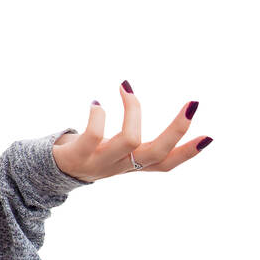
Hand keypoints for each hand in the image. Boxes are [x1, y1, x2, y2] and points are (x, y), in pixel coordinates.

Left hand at [51, 80, 211, 182]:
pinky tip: (96, 103)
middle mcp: (120, 166)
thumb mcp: (115, 150)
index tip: (209, 137)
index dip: (188, 153)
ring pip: (130, 140)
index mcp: (132, 165)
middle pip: (156, 153)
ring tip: (126, 90)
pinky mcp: (79, 155)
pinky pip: (95, 135)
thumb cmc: (88, 153)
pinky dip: (99, 114)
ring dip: (133, 111)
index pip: (166, 164)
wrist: (50, 170)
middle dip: (177, 128)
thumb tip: (141, 104)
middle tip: (192, 103)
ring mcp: (100, 162)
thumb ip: (133, 139)